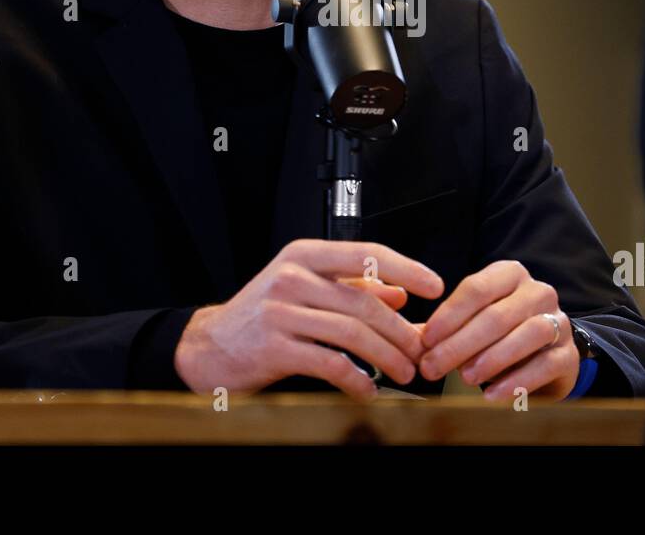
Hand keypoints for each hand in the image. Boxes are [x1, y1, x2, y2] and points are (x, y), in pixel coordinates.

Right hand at [173, 239, 444, 400]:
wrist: (210, 347)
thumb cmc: (261, 315)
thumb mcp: (305, 288)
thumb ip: (352, 287)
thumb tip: (400, 293)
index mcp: (304, 256)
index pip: (366, 254)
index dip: (406, 268)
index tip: (434, 286)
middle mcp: (292, 278)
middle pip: (364, 302)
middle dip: (401, 330)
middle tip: (420, 349)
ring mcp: (281, 312)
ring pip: (352, 333)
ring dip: (386, 356)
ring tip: (403, 371)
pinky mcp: (274, 347)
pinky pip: (329, 363)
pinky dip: (356, 379)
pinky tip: (367, 389)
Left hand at [417, 260, 579, 400]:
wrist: (545, 354)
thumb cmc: (499, 333)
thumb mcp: (473, 321)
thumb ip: (445, 329)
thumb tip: (411, 342)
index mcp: (509, 274)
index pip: (477, 289)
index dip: (449, 314)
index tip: (426, 339)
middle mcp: (537, 291)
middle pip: (498, 314)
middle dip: (460, 343)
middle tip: (433, 366)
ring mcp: (558, 320)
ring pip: (528, 333)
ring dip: (492, 357)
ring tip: (464, 377)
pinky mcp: (569, 353)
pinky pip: (546, 364)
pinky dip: (518, 380)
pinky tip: (492, 394)